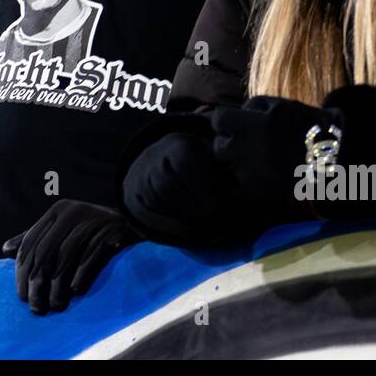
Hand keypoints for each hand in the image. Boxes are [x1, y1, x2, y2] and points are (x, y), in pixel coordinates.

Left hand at [1, 200, 138, 313]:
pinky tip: (76, 292)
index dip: (22, 272)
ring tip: (55, 306)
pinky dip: (81, 275)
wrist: (134, 219)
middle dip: (37, 283)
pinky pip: (91, 256)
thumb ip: (35, 237)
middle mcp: (72, 212)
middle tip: (36, 307)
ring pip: (65, 257)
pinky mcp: (111, 230)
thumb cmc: (92, 230)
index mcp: (57, 211)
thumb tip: (5, 249)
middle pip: (45, 252)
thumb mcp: (61, 228)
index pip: (31, 243)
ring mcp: (92, 220)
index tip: (21, 296)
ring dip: (58, 286)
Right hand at [121, 130, 243, 243]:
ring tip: (200, 219)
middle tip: (210, 212)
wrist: (160, 160)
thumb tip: (241, 178)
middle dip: (191, 203)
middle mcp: (154, 157)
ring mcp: (141, 176)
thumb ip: (223, 165)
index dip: (201, 186)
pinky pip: (145, 212)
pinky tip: (185, 230)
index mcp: (177, 144)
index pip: (184, 164)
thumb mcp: (211, 154)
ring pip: (156, 199)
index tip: (217, 201)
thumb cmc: (199, 162)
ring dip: (180, 213)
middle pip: (167, 184)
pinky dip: (166, 225)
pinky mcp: (133, 195)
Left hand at [210, 96, 340, 197]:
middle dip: (226, 141)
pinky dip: (241, 181)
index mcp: (254, 125)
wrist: (335, 155)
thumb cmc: (307, 124)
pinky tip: (254, 173)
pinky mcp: (261, 191)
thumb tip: (236, 114)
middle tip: (240, 140)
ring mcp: (254, 173)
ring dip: (234, 162)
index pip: (218, 120)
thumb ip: (253, 106)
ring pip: (227, 168)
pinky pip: (238, 187)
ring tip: (249, 157)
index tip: (230, 120)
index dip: (223, 119)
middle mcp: (250, 150)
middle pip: (219, 147)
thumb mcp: (281, 104)